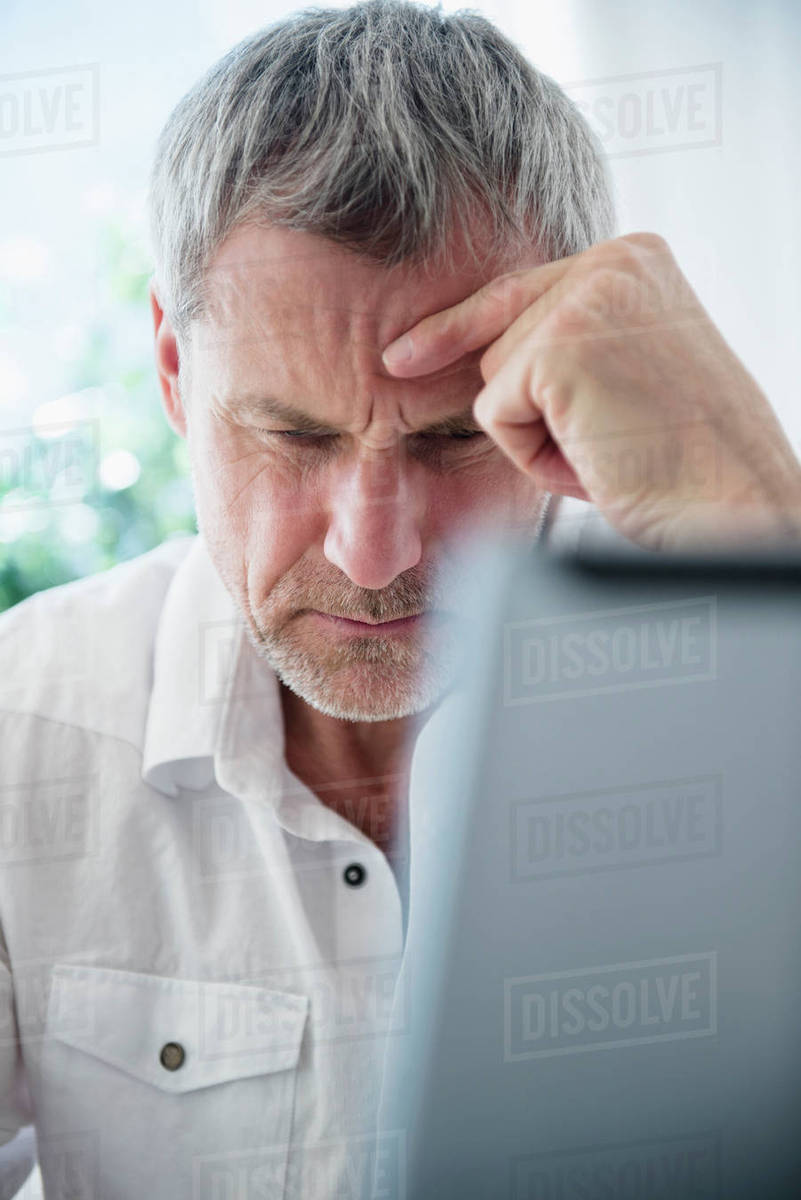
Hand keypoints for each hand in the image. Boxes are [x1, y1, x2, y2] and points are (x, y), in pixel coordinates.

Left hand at [382, 233, 800, 548]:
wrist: (735, 507)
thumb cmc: (689, 461)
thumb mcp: (634, 372)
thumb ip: (574, 342)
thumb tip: (483, 352)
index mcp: (636, 258)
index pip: (518, 290)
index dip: (457, 330)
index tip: (403, 355)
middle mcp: (612, 261)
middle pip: (499, 340)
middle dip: (533, 409)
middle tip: (616, 440)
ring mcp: (585, 299)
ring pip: (494, 380)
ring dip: (538, 435)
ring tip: (612, 449)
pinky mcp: (558, 349)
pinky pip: (494, 414)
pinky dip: (534, 457)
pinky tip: (595, 460)